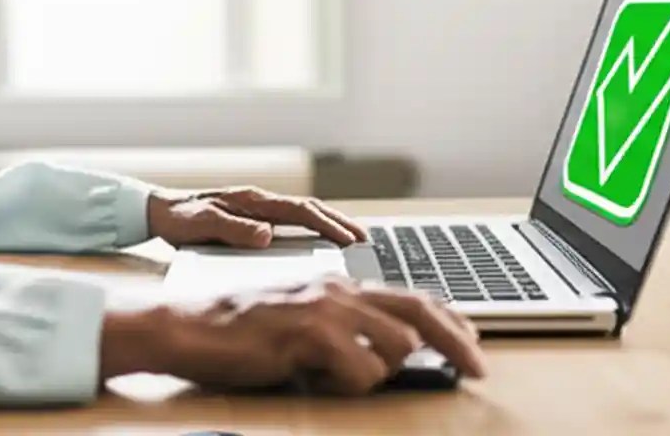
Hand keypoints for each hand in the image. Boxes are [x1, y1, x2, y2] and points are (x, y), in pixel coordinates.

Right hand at [101, 278, 485, 393]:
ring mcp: (324, 309)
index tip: (473, 342)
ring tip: (345, 376)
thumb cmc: (239, 330)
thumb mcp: (301, 322)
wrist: (190, 326)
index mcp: (337, 286)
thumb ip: (343, 328)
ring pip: (395, 343)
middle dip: (457, 342)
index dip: (450, 320)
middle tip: (478, 368)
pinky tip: (321, 380)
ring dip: (385, 370)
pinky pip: (360, 371)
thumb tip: (388, 352)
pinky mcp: (308, 334)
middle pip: (419, 313)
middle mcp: (337, 290)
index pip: (411, 297)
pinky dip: (352, 385)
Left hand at [147, 187, 368, 247]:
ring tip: (351, 238)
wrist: (156, 212)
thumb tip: (267, 235)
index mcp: (251, 201)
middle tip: (364, 238)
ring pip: (300, 213)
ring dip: (327, 223)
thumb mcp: (200, 226)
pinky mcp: (249, 217)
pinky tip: (316, 239)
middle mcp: (257, 201)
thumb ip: (233, 230)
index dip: (328, 224)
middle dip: (338, 221)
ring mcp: (255, 208)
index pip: (299, 211)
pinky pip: (288, 220)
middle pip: (308, 208)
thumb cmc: (177, 219)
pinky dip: (310, 227)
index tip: (350, 239)